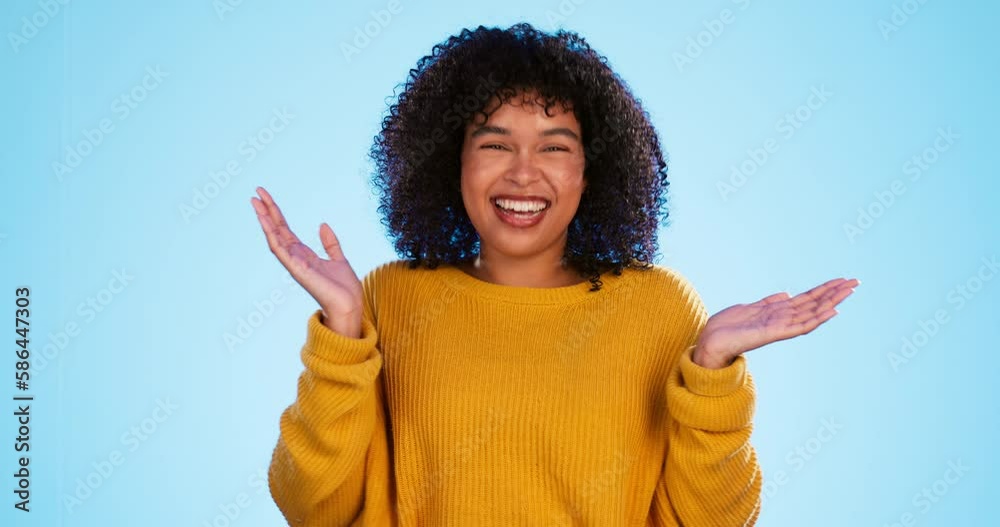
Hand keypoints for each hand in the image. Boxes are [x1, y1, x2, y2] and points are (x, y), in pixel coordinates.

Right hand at [250, 186, 363, 337]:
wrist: (350, 306)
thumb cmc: (344, 289)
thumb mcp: (339, 259)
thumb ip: (330, 243)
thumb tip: (323, 225)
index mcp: (304, 255)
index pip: (286, 230)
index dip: (276, 213)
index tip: (266, 198)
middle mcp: (296, 258)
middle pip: (277, 230)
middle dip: (267, 211)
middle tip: (256, 193)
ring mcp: (294, 264)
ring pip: (274, 238)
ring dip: (265, 220)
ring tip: (256, 203)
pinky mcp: (297, 270)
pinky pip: (281, 250)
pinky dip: (272, 235)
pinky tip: (266, 222)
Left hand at [692, 278, 859, 368]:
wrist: (711, 342)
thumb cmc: (728, 327)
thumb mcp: (750, 308)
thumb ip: (770, 302)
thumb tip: (788, 294)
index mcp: (778, 312)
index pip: (807, 299)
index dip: (824, 290)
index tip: (842, 280)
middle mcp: (783, 319)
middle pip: (814, 303)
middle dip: (835, 293)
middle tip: (856, 282)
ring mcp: (780, 326)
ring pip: (812, 312)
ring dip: (831, 301)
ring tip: (849, 291)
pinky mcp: (773, 333)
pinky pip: (799, 326)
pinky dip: (816, 319)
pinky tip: (831, 311)